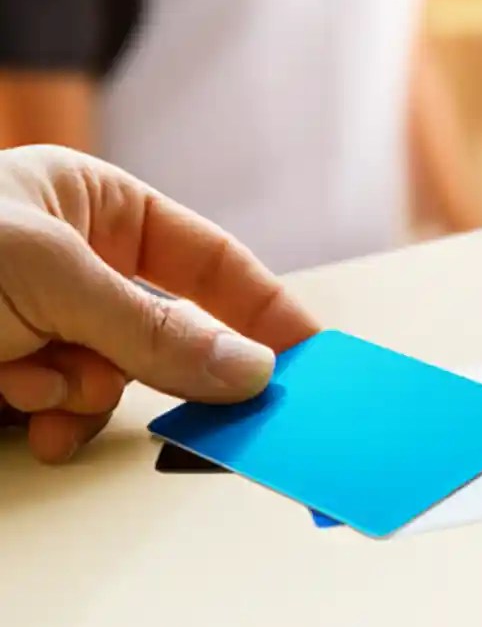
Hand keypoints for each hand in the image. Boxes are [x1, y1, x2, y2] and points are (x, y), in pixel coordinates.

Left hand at [0, 145, 319, 462]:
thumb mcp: (51, 277)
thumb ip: (154, 330)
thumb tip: (251, 369)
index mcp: (93, 204)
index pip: (207, 257)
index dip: (262, 304)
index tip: (307, 353)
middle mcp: (75, 263)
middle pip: (169, 330)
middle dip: (160, 366)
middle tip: (221, 409)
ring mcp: (41, 323)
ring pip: (118, 382)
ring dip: (81, 394)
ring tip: (35, 385)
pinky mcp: (12, 376)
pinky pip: (68, 414)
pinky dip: (49, 421)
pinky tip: (16, 407)